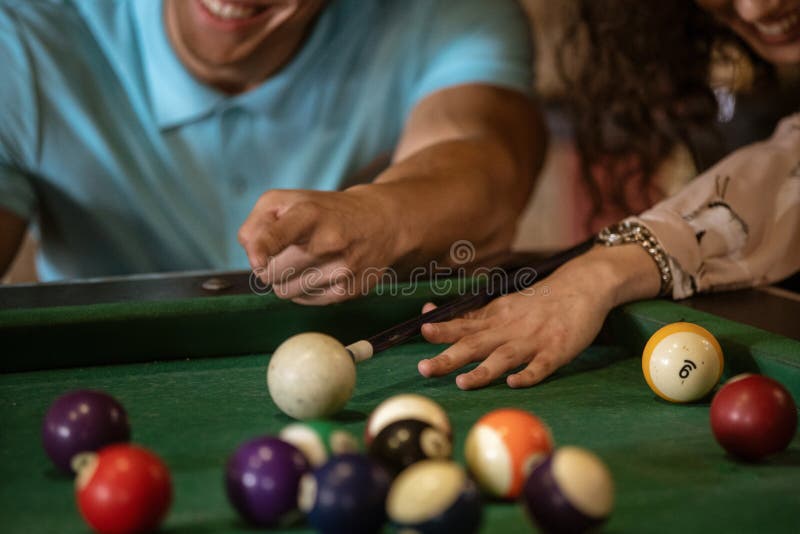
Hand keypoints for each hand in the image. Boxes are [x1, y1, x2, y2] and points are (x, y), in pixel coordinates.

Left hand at [238, 187, 400, 304]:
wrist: (380, 222)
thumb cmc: (323, 211)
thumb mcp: (287, 201)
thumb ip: (257, 224)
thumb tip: (251, 254)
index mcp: (309, 213)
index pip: (279, 234)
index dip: (263, 248)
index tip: (257, 259)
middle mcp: (328, 241)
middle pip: (270, 272)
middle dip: (267, 265)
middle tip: (283, 251)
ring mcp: (341, 268)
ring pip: (284, 292)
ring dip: (285, 280)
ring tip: (304, 260)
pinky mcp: (349, 291)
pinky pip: (304, 301)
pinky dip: (303, 290)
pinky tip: (319, 271)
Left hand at [417, 271, 612, 388]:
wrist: (582, 286)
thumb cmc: (538, 302)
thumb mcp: (503, 305)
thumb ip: (472, 317)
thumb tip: (431, 315)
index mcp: (496, 318)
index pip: (464, 325)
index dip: (443, 329)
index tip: (423, 331)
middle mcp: (509, 329)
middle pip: (475, 344)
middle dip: (449, 357)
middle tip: (424, 369)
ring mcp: (533, 340)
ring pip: (504, 356)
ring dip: (483, 371)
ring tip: (462, 383)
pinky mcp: (556, 351)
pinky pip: (540, 366)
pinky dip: (527, 374)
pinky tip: (513, 383)